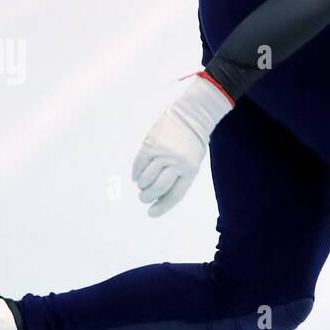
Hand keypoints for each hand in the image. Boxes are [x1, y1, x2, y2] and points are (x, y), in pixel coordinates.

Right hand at [133, 75, 232, 216]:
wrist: (191, 116)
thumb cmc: (192, 143)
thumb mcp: (192, 163)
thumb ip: (178, 178)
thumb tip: (158, 196)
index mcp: (190, 170)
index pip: (174, 194)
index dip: (162, 207)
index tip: (151, 213)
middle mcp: (176, 163)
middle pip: (158, 188)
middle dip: (148, 197)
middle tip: (144, 198)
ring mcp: (162, 153)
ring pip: (146, 177)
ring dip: (142, 185)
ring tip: (142, 186)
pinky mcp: (151, 144)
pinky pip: (139, 164)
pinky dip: (136, 173)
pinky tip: (137, 176)